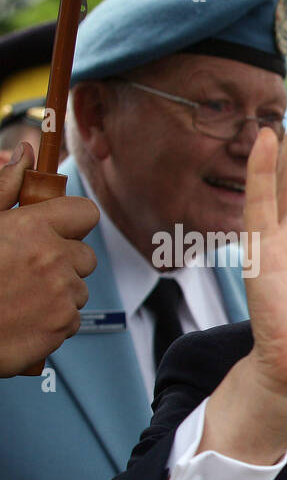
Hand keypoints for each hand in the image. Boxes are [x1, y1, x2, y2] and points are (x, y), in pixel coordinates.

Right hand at [0, 142, 98, 376]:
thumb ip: (4, 188)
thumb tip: (27, 153)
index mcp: (33, 228)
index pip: (85, 213)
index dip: (71, 220)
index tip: (55, 229)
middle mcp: (54, 260)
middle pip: (85, 255)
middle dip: (63, 260)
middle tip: (24, 268)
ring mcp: (62, 295)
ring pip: (78, 287)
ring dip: (57, 291)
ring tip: (18, 294)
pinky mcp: (63, 326)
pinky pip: (72, 317)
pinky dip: (53, 319)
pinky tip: (22, 317)